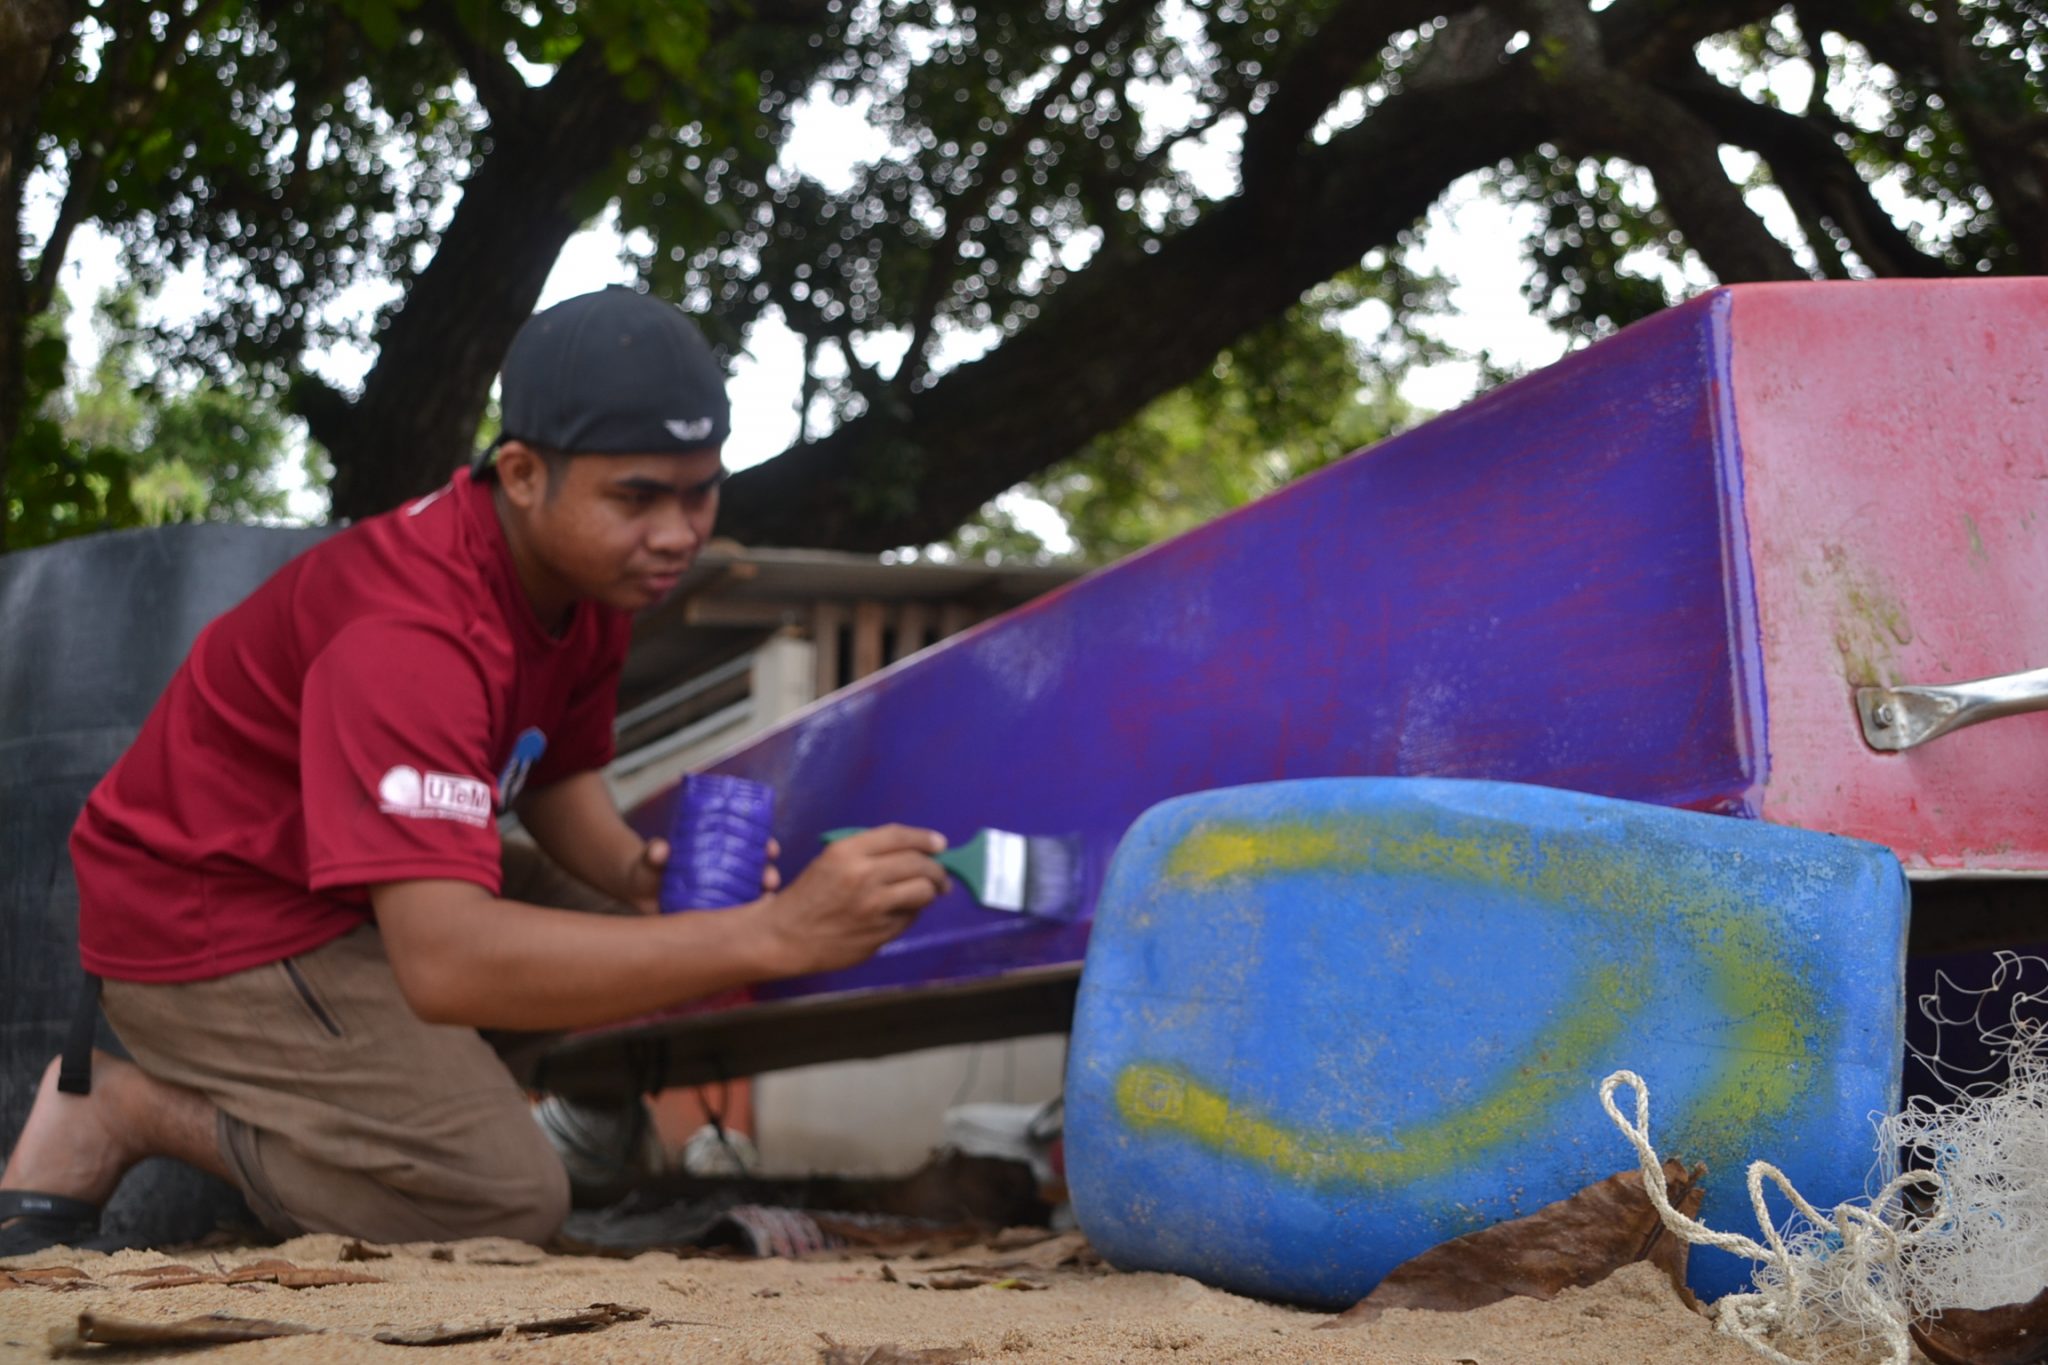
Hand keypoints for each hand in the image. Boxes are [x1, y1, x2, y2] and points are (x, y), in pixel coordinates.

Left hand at [627, 837, 782, 914]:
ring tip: (765, 903)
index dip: (767, 849)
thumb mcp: (653, 858)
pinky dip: (747, 927)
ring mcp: (724, 901)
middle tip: (769, 879)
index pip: (753, 850)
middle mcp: (730, 878)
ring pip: (752, 901)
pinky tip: (755, 933)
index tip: (770, 849)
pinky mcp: (715, 923)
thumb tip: (661, 851)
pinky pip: (735, 925)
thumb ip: (656, 853)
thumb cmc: (650, 869)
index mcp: (723, 856)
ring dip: (764, 902)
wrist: (638, 893)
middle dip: (770, 876)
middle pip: (759, 876)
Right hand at [749, 824, 948, 976]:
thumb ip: (867, 853)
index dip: (925, 838)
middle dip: (937, 870)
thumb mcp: (830, 861)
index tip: (940, 843)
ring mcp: (874, 907)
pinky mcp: (879, 933)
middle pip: (919, 864)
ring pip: (923, 892)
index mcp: (847, 852)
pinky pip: (910, 918)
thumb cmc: (807, 896)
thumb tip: (914, 853)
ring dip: (931, 891)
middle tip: (941, 876)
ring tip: (929, 893)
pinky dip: (911, 913)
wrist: (785, 937)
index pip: (898, 836)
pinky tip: (900, 912)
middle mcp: (864, 876)